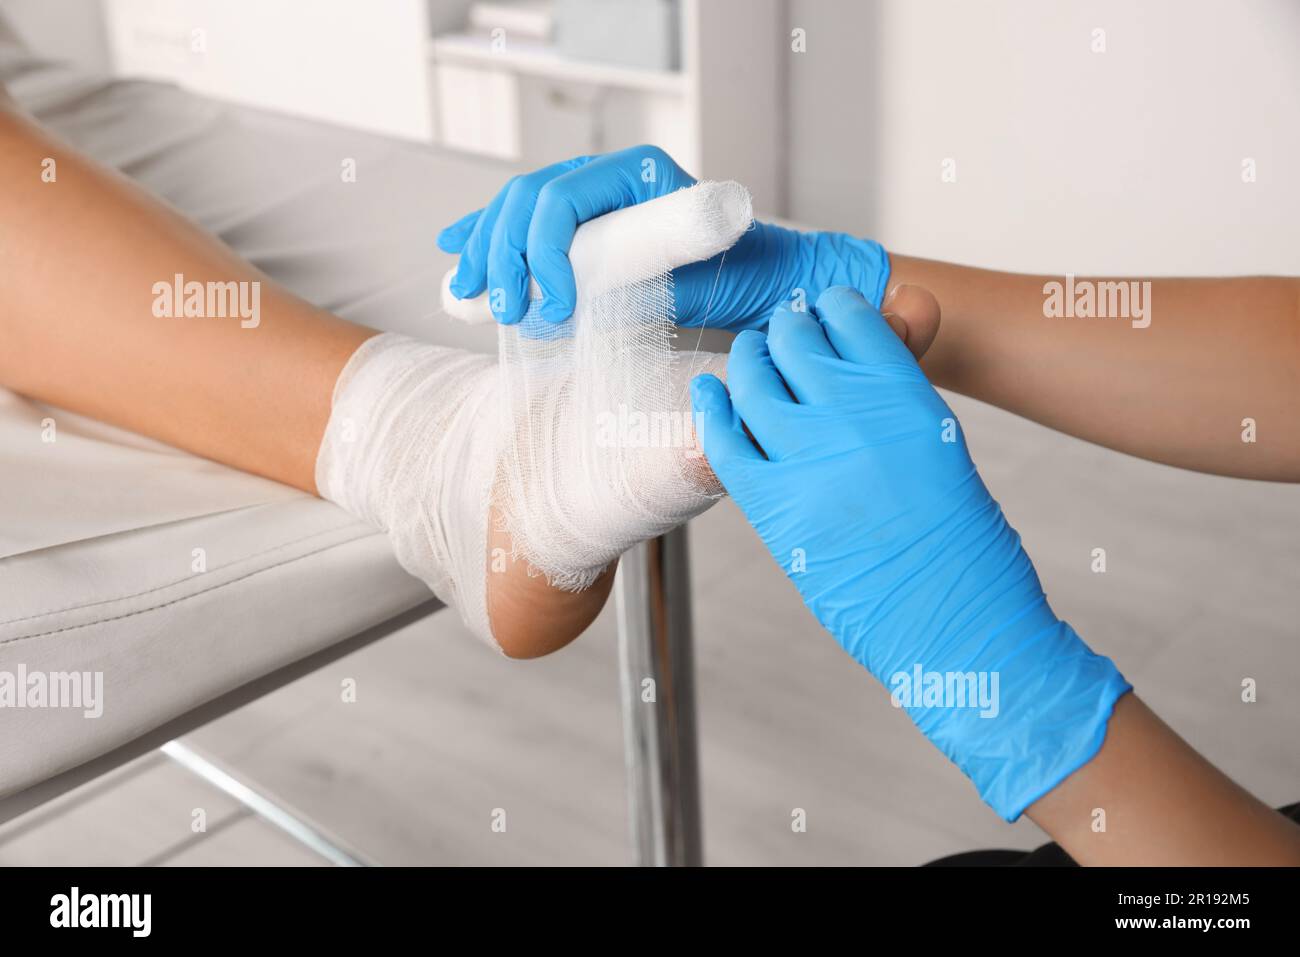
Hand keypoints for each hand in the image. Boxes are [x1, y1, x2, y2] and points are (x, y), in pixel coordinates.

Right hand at [436, 145, 890, 329]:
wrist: (760, 273)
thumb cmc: (740, 276)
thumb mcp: (698, 282)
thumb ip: (645, 287)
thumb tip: (573, 309)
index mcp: (637, 172)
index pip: (561, 199)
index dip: (541, 252)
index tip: (550, 308)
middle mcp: (608, 174)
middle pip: (526, 200)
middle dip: (504, 255)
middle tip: (504, 313)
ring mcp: (591, 193)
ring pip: (515, 209)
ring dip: (485, 251)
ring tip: (468, 296)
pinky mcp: (580, 221)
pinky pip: (522, 219)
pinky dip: (486, 234)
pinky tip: (454, 249)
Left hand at [690, 287, 1130, 819]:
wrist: (957, 623)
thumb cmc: (963, 541)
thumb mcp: (941, 444)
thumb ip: (898, 391)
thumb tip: (884, 332)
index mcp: (905, 392)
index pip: (850, 316)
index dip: (829, 309)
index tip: (821, 313)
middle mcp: (852, 413)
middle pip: (793, 339)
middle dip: (785, 332)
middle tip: (782, 338)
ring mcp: (807, 457)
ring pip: (752, 379)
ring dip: (749, 362)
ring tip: (752, 361)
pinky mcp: (772, 505)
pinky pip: (723, 439)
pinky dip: (711, 409)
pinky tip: (709, 393)